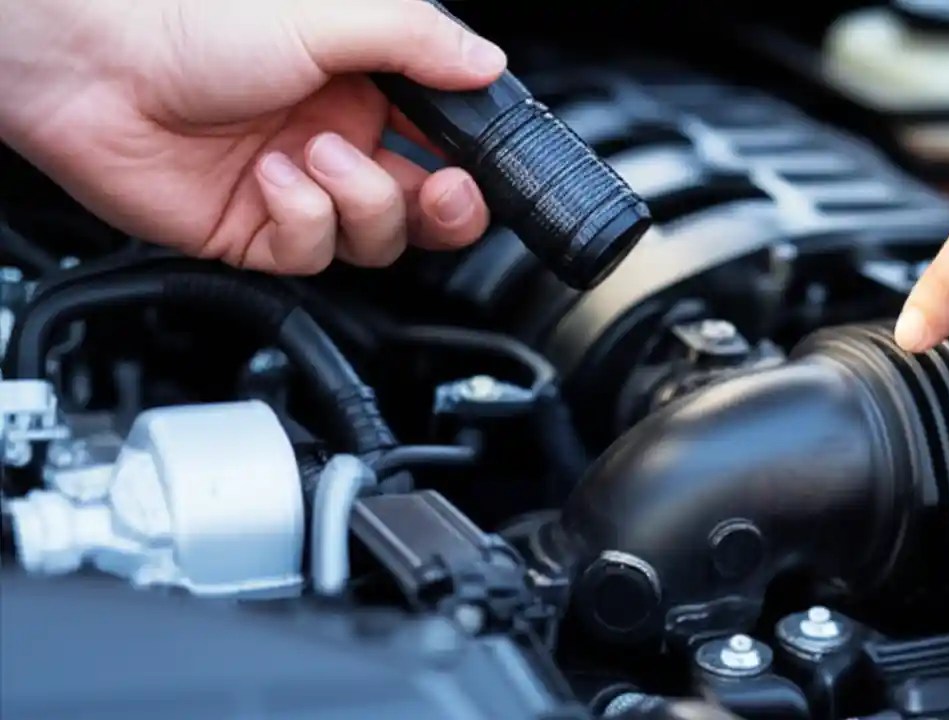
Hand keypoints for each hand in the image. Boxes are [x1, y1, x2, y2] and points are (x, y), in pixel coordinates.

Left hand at [0, 0, 505, 273]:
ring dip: (358, 202)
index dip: (471, 163)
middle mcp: (336, 138)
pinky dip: (301, 218)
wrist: (94, 62)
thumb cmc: (194, 17)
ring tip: (316, 155)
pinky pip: (312, 253)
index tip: (482, 166)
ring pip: (375, 238)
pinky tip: (270, 177)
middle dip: (446, 210)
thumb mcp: (332, 14)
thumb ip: (420, 41)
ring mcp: (298, 189)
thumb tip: (488, 65)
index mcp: (362, 85)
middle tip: (445, 194)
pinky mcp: (256, 231)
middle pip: (423, 207)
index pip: (443, 141)